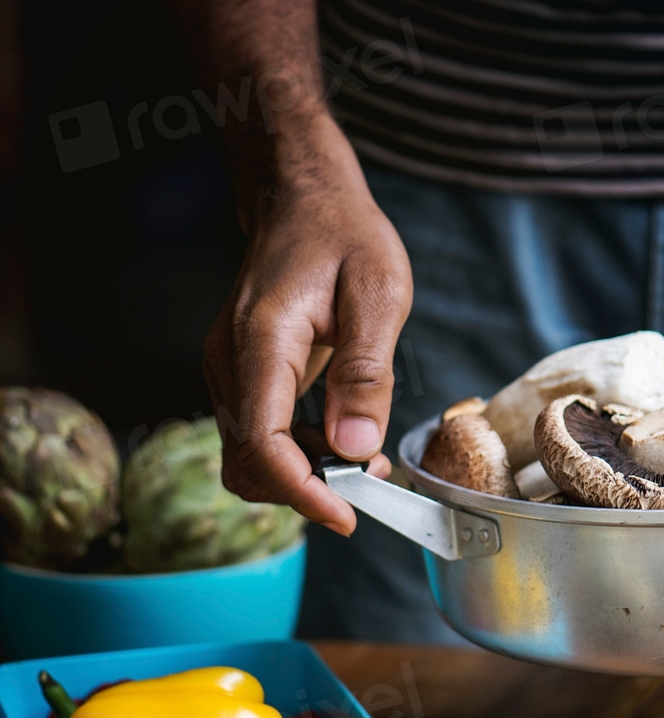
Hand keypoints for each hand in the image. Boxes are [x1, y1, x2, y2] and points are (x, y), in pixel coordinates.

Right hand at [204, 113, 412, 533]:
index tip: (348, 516)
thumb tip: (357, 448)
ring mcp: (229, 371)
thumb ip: (366, 371)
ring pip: (249, 456)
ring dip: (303, 475)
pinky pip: (258, 436)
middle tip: (371, 481)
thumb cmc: (345, 237)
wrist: (303, 201)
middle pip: (248, 461)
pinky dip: (296, 455)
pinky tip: (342, 439)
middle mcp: (230, 362)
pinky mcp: (241, 376)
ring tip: (364, 458)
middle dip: (307, 489)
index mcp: (261, 339)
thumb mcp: (379, 294)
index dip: (303, 491)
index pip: (263, 441)